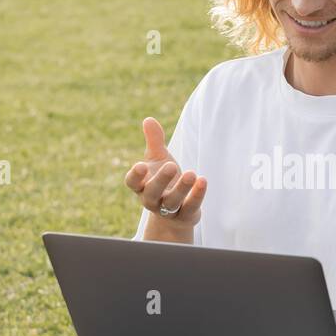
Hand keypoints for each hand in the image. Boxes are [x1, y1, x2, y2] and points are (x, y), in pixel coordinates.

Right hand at [125, 116, 206, 240]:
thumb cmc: (164, 180)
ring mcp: (168, 210)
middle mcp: (152, 199)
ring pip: (172, 202)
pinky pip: (190, 207)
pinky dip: (197, 195)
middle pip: (152, 193)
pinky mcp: (186, 215)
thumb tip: (148, 119)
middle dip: (161, 180)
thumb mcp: (158, 159)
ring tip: (191, 173)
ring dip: (182, 188)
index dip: (135, 176)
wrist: (175, 212)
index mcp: (142, 186)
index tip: (140, 166)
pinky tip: (203, 180)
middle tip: (171, 165)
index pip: (132, 183)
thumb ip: (154, 141)